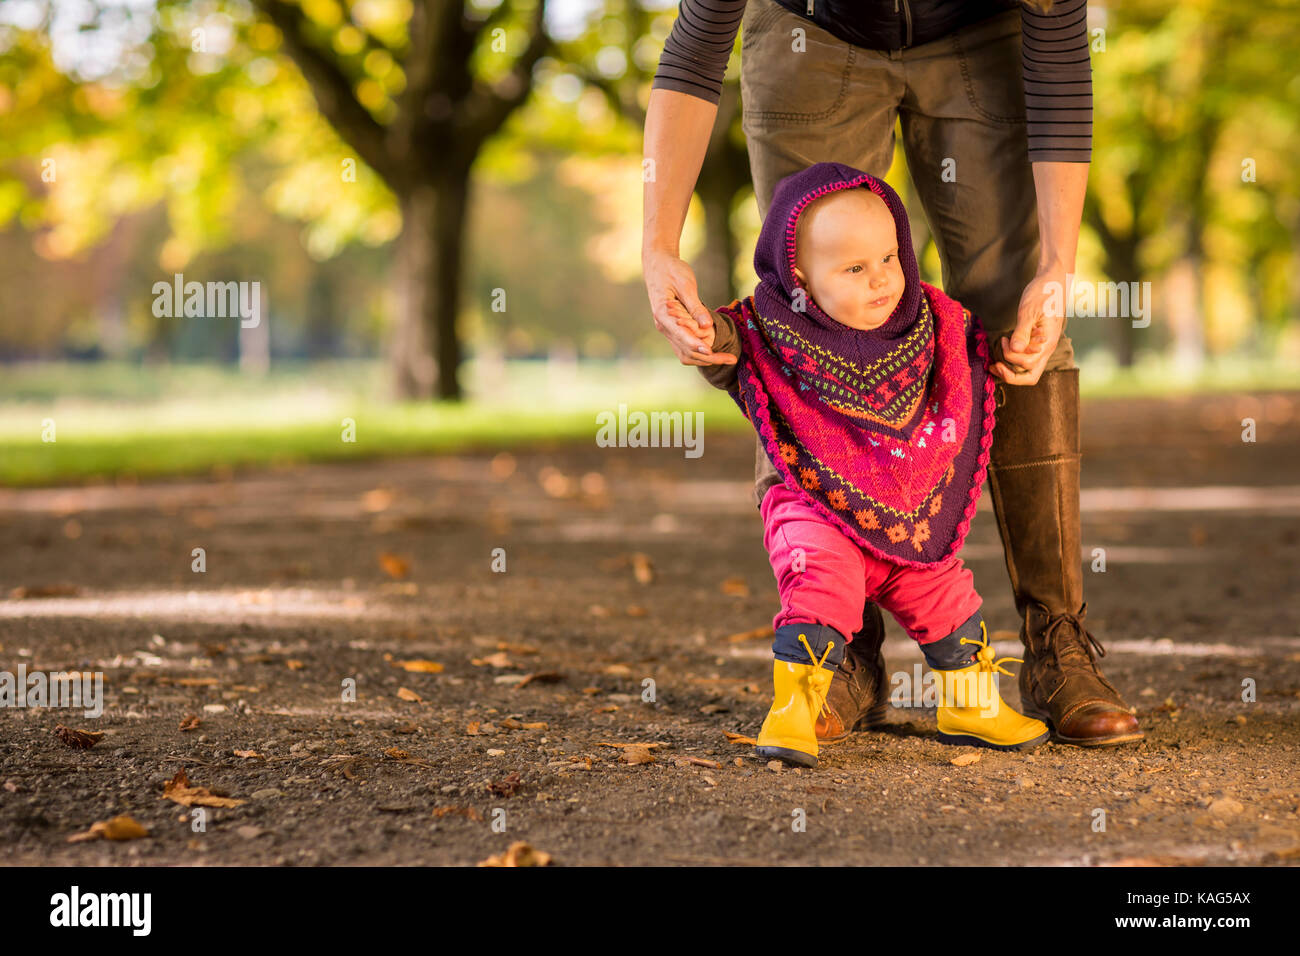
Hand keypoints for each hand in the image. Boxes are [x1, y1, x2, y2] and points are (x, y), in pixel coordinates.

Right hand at [642, 248, 737, 367]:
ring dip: (705, 359)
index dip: (697, 346)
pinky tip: (715, 352)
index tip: (712, 352)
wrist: (658, 265)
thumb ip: (695, 307)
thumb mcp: (686, 285)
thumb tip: (706, 326)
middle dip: (709, 357)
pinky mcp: (672, 329)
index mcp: (663, 314)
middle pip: (686, 351)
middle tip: (732, 359)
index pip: (682, 336)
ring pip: (685, 353)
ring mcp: (667, 329)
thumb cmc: (672, 271)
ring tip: (727, 357)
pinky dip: (699, 352)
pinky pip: (684, 347)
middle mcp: (663, 326)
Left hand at [990, 268, 1065, 385]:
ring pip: (1028, 370)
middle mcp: (1046, 349)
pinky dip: (1013, 360)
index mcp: (1047, 343)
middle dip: (1010, 376)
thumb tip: (1015, 349)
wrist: (1054, 281)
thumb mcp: (1029, 311)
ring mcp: (1042, 347)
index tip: (1003, 340)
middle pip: (1030, 376)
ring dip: (1010, 369)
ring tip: (994, 362)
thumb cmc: (1043, 293)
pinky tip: (1003, 350)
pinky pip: (1026, 359)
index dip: (1011, 358)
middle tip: (993, 366)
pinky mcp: (1037, 342)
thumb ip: (1022, 332)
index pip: (1027, 365)